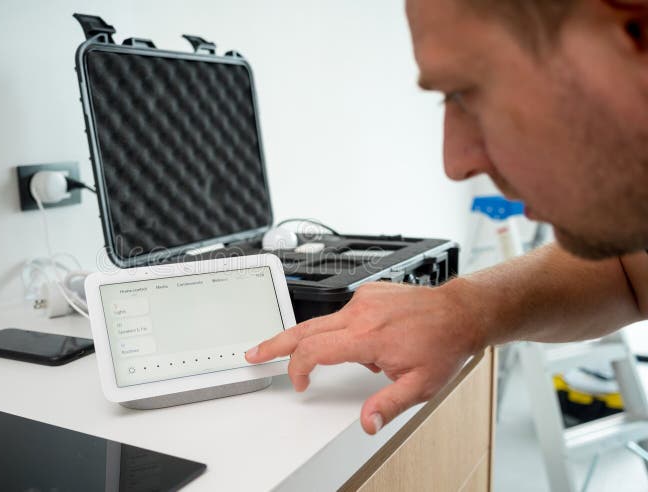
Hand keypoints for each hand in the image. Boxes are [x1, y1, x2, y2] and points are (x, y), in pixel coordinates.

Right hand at [244, 279, 484, 433]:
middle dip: (275, 343)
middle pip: (304, 329)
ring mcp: (363, 300)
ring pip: (323, 321)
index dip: (298, 369)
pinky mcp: (368, 292)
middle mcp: (360, 313)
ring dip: (321, 342)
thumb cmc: (441, 345)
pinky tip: (369, 341)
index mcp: (367, 336)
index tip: (301, 383)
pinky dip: (346, 330)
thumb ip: (388, 404)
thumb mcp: (420, 386)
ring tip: (352, 359)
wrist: (459, 313)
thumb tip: (367, 423)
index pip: (314, 350)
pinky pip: (344, 313)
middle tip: (255, 352)